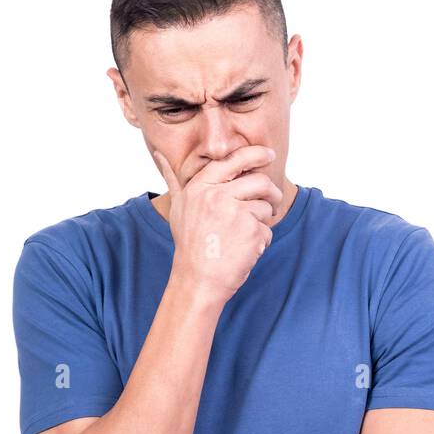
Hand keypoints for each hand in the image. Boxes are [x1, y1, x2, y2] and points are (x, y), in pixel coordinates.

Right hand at [152, 145, 284, 304]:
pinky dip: (262, 241)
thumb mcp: (178, 208)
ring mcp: (235, 213)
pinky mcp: (251, 232)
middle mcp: (216, 196)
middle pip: (260, 181)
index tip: (269, 154)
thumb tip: (159, 153)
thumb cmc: (189, 244)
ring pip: (266, 206)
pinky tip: (244, 250)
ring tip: (245, 235)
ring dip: (263, 221)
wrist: (197, 280)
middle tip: (274, 201)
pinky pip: (268, 229)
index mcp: (199, 187)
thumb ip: (174, 180)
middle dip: (272, 193)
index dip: (255, 154)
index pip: (233, 160)